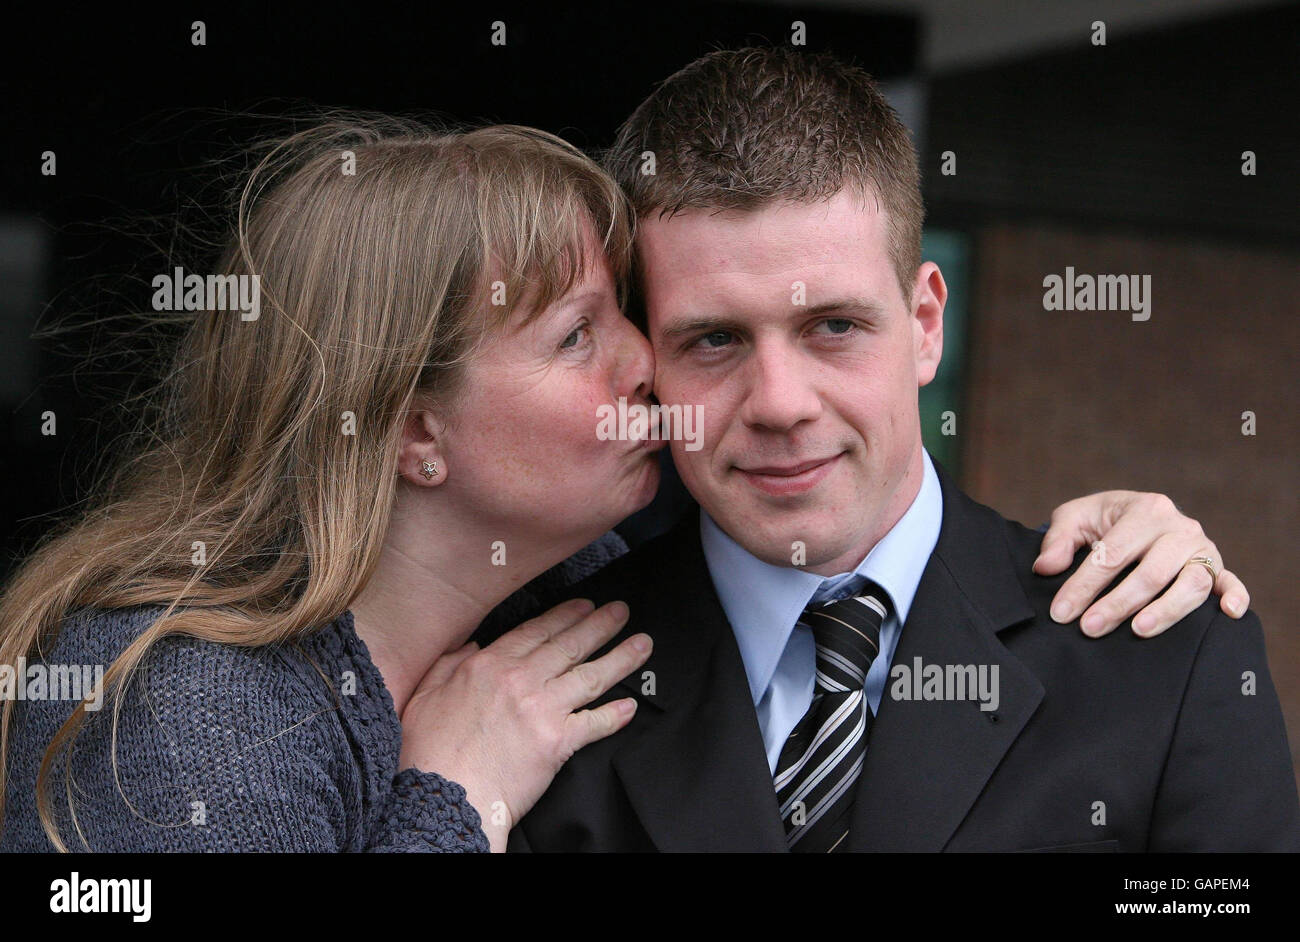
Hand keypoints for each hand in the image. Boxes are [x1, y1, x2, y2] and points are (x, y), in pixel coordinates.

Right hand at [398, 598, 649, 851]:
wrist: (443, 794)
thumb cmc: (428, 751)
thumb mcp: (425, 694)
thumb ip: (449, 664)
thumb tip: (470, 645)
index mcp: (489, 664)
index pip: (537, 631)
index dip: (566, 615)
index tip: (585, 605)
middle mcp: (521, 680)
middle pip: (569, 645)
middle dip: (600, 625)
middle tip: (621, 611)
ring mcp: (542, 709)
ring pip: (590, 676)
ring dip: (621, 658)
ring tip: (643, 644)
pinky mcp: (557, 742)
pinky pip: (594, 723)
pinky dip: (615, 714)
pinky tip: (631, 705)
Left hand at [1033, 491, 1249, 637]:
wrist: (1135, 516)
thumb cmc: (1103, 521)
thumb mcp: (1075, 519)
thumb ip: (1057, 540)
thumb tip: (1046, 568)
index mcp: (1145, 510)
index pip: (1112, 554)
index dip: (1084, 585)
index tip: (1061, 612)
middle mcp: (1179, 528)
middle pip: (1151, 572)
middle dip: (1117, 603)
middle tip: (1089, 628)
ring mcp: (1201, 549)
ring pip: (1191, 583)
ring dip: (1166, 610)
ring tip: (1138, 630)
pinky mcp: (1217, 567)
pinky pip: (1231, 582)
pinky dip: (1235, 597)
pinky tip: (1228, 614)